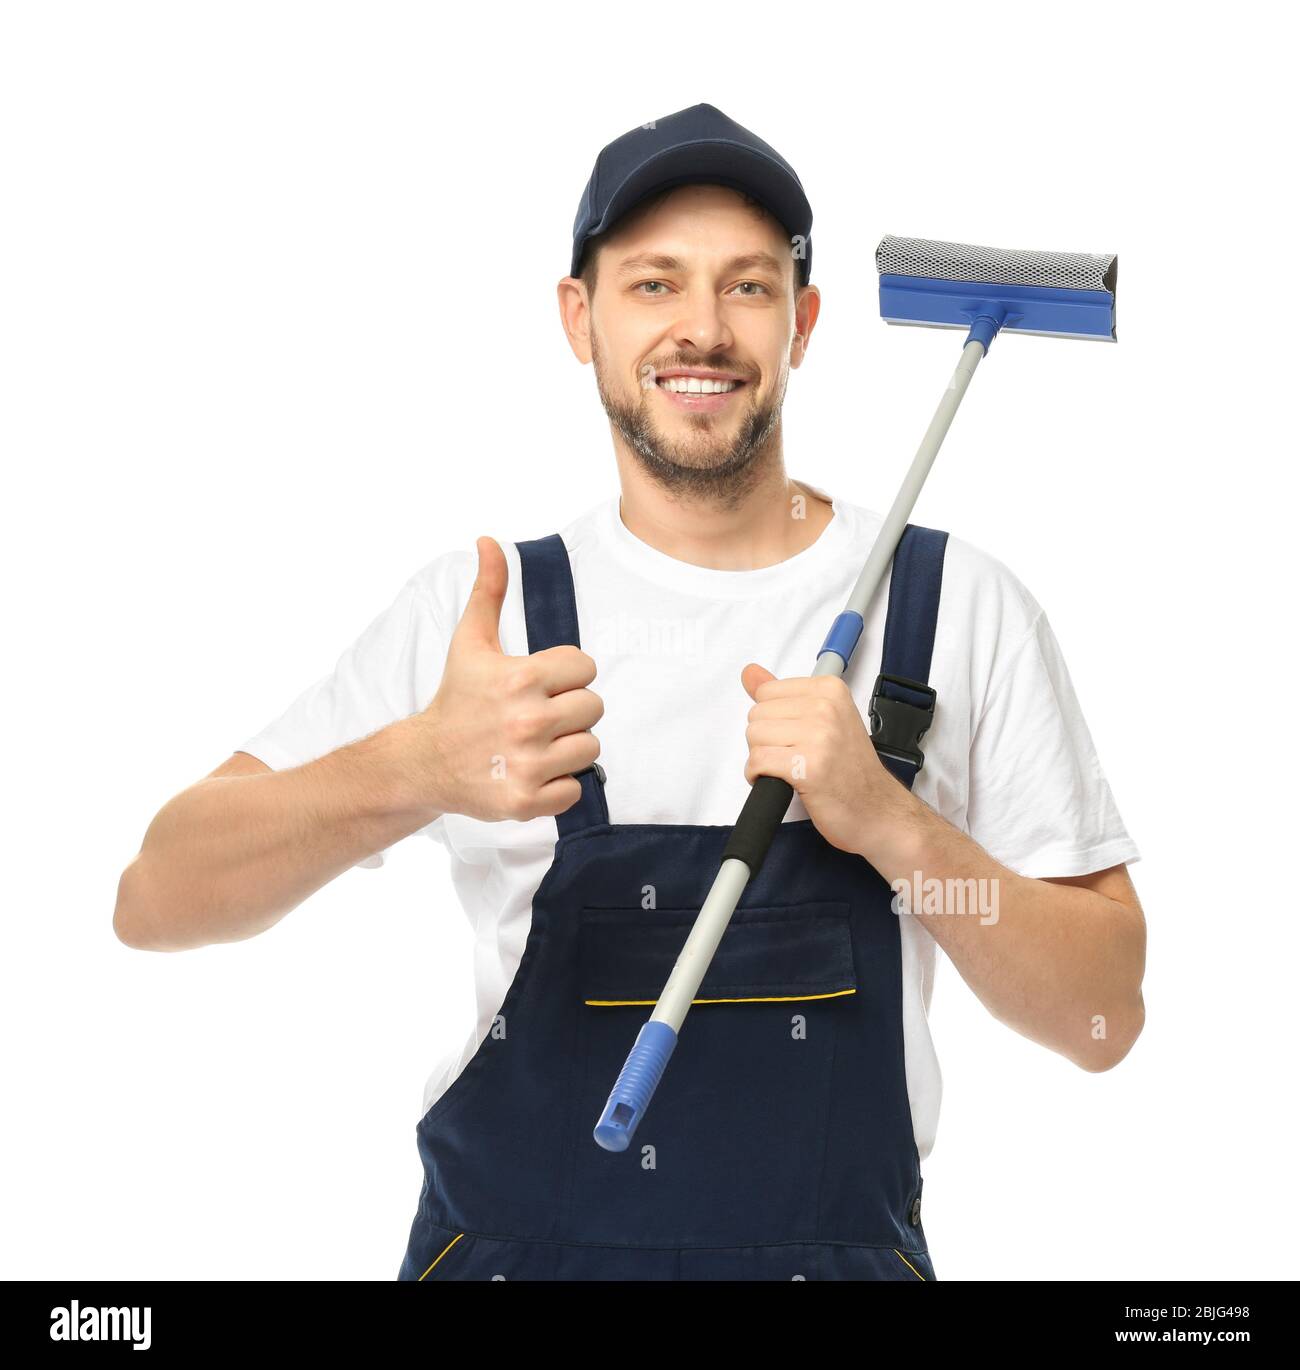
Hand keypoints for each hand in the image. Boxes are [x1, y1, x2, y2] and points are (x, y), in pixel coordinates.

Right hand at [411, 536, 602, 820]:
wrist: (425, 761)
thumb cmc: (457, 698)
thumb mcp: (471, 641)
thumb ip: (489, 590)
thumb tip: (488, 540)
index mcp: (520, 678)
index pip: (585, 667)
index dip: (567, 674)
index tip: (540, 684)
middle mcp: (526, 721)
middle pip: (594, 707)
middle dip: (571, 710)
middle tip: (538, 715)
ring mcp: (527, 764)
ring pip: (590, 748)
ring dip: (569, 747)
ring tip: (536, 744)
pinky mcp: (526, 801)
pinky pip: (576, 789)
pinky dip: (559, 784)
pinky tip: (532, 771)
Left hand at [741, 662, 903, 857]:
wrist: (876, 809)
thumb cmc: (849, 769)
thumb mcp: (822, 720)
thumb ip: (783, 695)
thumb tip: (749, 672)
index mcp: (830, 690)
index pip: (767, 691)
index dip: (772, 719)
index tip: (794, 735)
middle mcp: (826, 708)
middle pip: (757, 714)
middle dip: (765, 740)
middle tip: (793, 756)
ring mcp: (819, 737)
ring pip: (754, 737)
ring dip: (762, 759)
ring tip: (789, 769)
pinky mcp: (808, 766)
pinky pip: (757, 762)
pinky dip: (757, 776)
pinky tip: (779, 781)